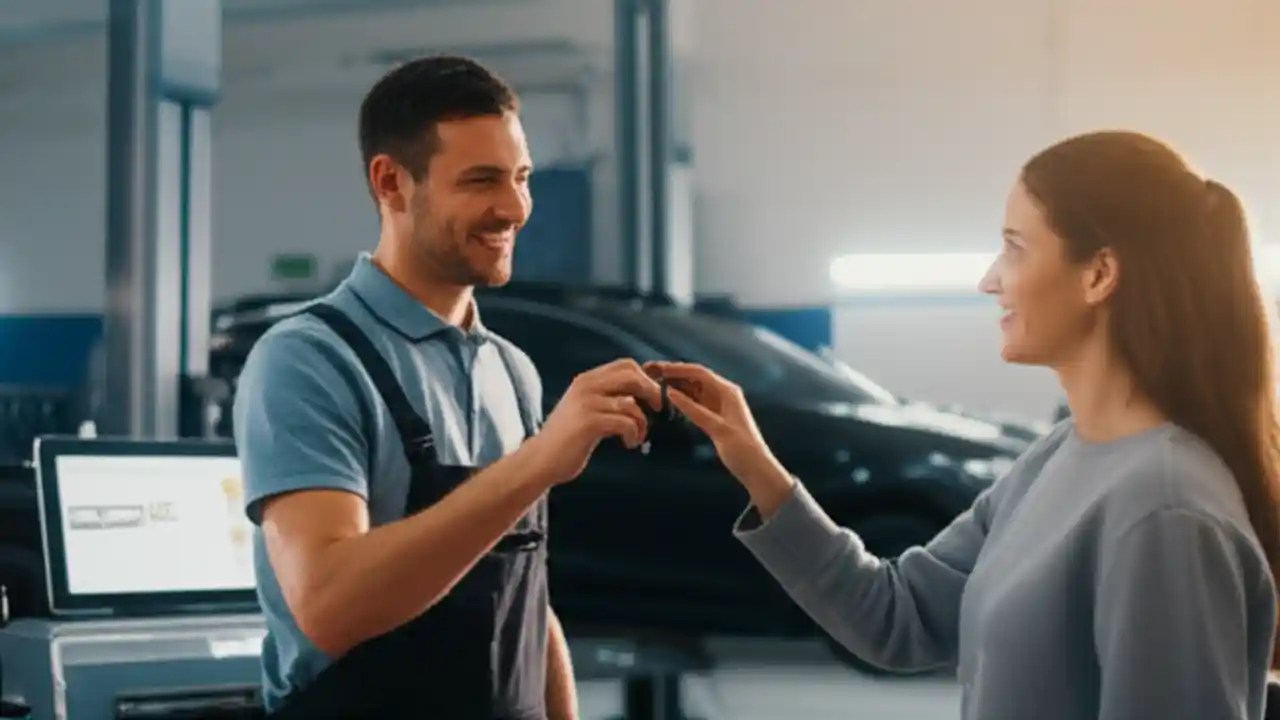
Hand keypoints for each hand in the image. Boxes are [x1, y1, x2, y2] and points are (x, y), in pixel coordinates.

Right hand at [524, 359, 663, 484]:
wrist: (541, 459)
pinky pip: (626, 423)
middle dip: (652, 393)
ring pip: (631, 404)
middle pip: (632, 376)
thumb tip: (642, 395)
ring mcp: (587, 403)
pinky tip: (629, 444)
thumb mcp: (586, 408)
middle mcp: (586, 386)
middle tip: (658, 411)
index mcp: (587, 380)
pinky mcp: (589, 423)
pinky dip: (634, 434)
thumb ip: (607, 397)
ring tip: (637, 436)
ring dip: (642, 423)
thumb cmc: (569, 438)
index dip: (647, 378)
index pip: (626, 365)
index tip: (653, 397)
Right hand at [643, 362, 795, 512]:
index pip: (700, 373)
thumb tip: (671, 393)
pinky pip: (694, 402)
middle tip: (651, 373)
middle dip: (674, 374)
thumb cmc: (742, 448)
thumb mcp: (718, 429)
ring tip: (654, 384)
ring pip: (693, 390)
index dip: (678, 369)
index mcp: (728, 391)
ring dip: (675, 386)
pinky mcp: (714, 417)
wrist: (756, 469)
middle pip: (694, 378)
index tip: (659, 369)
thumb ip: (694, 411)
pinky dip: (681, 400)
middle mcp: (723, 394)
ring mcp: (718, 405)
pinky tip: (667, 400)